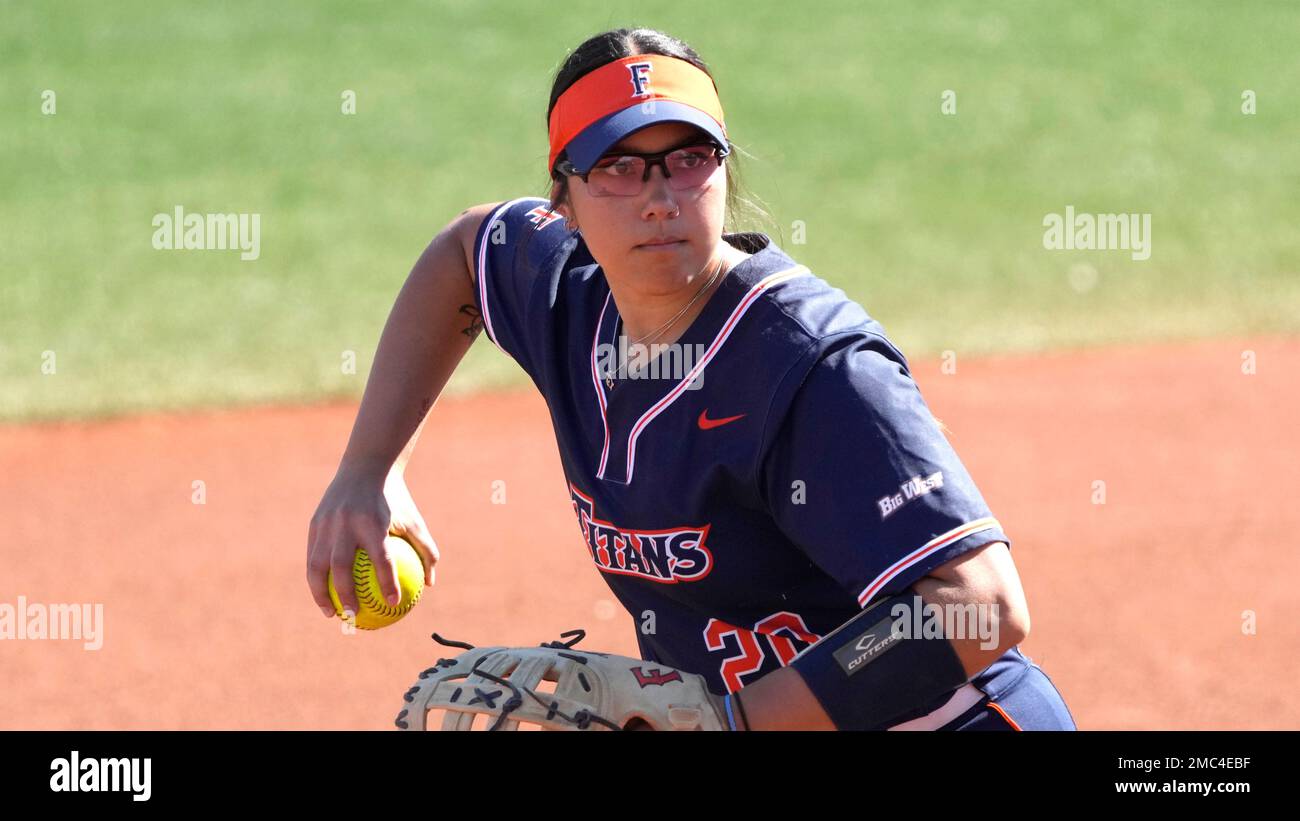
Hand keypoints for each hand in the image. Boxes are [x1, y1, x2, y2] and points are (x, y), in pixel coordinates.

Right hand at [306, 468, 438, 619]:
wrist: (366, 467)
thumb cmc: (395, 499)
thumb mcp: (414, 520)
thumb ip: (426, 550)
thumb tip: (430, 584)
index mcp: (374, 522)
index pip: (382, 558)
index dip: (388, 583)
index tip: (393, 605)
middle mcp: (347, 522)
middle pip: (341, 565)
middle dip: (345, 594)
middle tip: (353, 615)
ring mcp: (327, 522)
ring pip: (319, 564)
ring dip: (321, 592)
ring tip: (330, 613)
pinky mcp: (315, 523)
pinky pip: (313, 555)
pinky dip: (316, 577)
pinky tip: (322, 594)